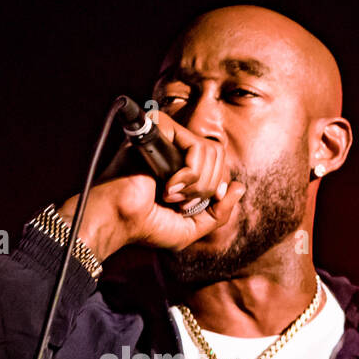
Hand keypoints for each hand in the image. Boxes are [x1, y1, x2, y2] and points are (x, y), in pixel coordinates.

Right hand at [56, 108, 245, 260]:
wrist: (120, 220)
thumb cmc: (147, 226)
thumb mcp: (192, 228)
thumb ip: (220, 212)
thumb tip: (239, 186)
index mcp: (184, 166)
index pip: (219, 166)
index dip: (214, 190)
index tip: (189, 207)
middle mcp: (177, 148)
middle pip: (220, 157)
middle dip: (205, 189)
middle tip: (178, 203)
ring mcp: (169, 137)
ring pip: (212, 152)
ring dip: (195, 185)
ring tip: (169, 195)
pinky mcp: (161, 130)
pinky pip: (197, 147)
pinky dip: (189, 174)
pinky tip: (168, 186)